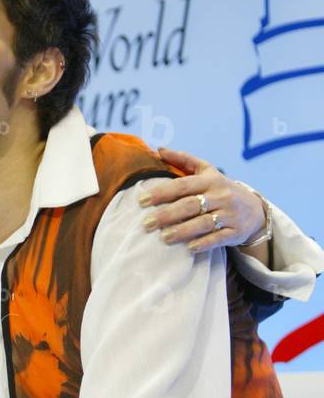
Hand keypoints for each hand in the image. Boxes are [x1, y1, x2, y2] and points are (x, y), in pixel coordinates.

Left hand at [139, 147, 264, 252]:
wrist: (254, 209)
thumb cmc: (220, 189)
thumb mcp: (207, 171)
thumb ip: (184, 160)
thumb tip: (158, 149)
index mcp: (210, 180)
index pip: (183, 185)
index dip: (162, 192)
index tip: (142, 200)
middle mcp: (221, 196)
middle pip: (190, 205)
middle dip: (167, 214)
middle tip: (147, 223)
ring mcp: (229, 215)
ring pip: (203, 223)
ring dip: (183, 230)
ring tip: (164, 237)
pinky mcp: (235, 232)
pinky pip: (219, 238)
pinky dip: (205, 243)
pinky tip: (190, 248)